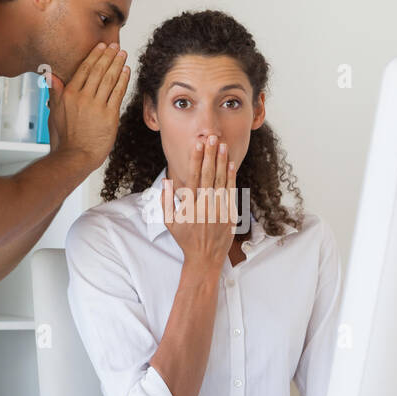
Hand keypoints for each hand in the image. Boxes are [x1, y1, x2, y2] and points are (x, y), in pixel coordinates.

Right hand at [51, 42, 128, 169]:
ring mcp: (96, 106)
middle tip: (116, 46)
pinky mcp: (109, 116)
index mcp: (68, 95)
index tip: (102, 47)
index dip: (94, 56)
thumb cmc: (64, 140)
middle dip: (108, 56)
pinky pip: (118, 93)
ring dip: (117, 64)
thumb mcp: (54, 114)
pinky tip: (127, 71)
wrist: (74, 157)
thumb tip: (50, 76)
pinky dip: (123, 80)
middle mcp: (82, 97)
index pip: (84, 69)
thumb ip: (55, 93)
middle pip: (98, 71)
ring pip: (109, 79)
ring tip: (123, 55)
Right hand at [163, 135, 236, 272]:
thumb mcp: (170, 223)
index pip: (193, 177)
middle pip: (207, 175)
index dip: (195, 160)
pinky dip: (231, 177)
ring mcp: (218, 209)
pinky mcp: (229, 214)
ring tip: (222, 145)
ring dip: (221, 161)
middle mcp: (204, 206)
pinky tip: (231, 164)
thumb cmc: (186, 239)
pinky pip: (230, 191)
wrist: (205, 258)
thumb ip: (165, 201)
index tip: (198, 145)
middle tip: (212, 138)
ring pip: (220, 181)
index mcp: (189, 206)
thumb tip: (165, 181)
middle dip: (210, 155)